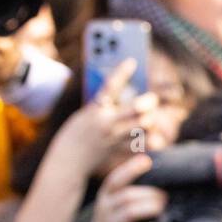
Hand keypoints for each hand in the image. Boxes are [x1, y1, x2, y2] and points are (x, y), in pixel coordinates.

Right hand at [53, 59, 157, 177]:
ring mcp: (114, 139)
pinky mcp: (119, 151)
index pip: (110, 86)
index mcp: (95, 110)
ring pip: (143, 127)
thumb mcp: (86, 114)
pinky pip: (140, 146)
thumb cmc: (76, 133)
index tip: (132, 61)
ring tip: (151, 119)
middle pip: (137, 108)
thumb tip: (126, 96)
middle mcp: (107, 123)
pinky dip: (149, 141)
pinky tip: (153, 138)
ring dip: (150, 121)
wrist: (68, 160)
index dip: (122, 72)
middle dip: (148, 102)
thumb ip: (104, 105)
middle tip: (152, 99)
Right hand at [89, 154, 167, 221]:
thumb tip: (151, 158)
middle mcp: (106, 208)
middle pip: (127, 196)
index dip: (131, 169)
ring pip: (130, 212)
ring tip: (162, 208)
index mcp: (107, 194)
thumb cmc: (119, 213)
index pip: (116, 179)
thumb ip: (132, 182)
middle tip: (164, 196)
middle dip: (150, 194)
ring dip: (151, 208)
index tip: (147, 161)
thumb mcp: (118, 197)